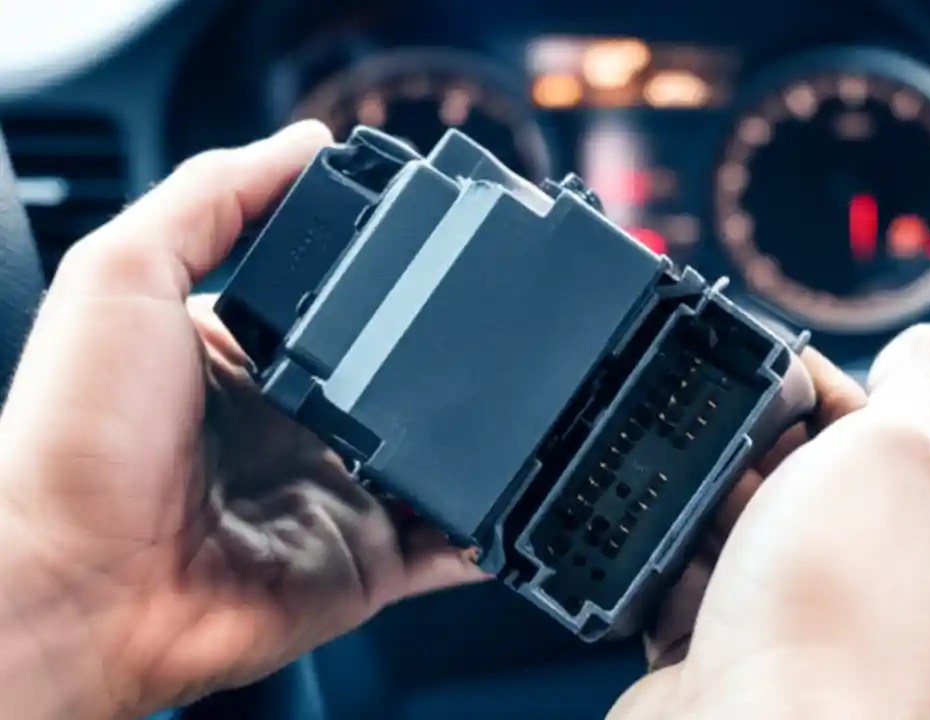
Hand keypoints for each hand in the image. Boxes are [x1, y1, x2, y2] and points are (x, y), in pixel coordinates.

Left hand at [0, 121, 484, 719]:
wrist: (72, 589)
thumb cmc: (71, 441)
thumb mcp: (122, 275)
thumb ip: (212, 198)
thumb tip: (303, 143)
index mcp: (252, 358)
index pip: (348, 305)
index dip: (397, 281)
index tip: (450, 250)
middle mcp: (302, 428)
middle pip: (408, 384)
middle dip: (460, 363)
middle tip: (511, 331)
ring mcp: (339, 499)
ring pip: (443, 463)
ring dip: (490, 442)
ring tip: (535, 406)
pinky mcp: (365, 566)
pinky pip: (449, 549)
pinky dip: (493, 531)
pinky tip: (522, 498)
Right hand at [610, 326, 929, 718]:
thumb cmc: (835, 635)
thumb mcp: (904, 459)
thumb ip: (926, 393)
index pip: (910, 466)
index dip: (847, 408)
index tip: (794, 381)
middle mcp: (893, 632)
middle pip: (826, 504)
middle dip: (773, 461)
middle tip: (738, 444)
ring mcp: (806, 658)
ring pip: (757, 552)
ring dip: (719, 513)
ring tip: (695, 497)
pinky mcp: (729, 676)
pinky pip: (699, 602)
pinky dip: (676, 571)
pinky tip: (662, 554)